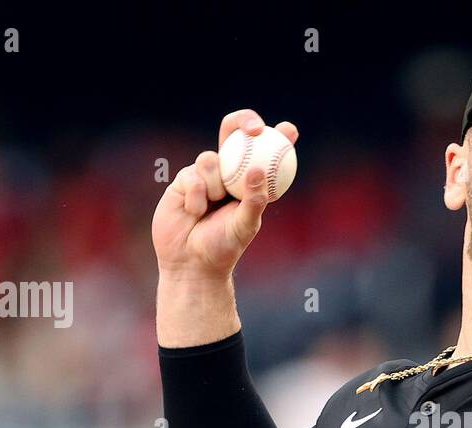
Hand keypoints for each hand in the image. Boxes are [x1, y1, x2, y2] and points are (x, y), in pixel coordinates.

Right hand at [151, 108, 299, 278]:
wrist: (190, 263)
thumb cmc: (223, 248)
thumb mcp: (244, 227)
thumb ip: (254, 201)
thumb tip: (260, 170)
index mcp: (250, 181)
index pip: (265, 151)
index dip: (278, 136)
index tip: (289, 129)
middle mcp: (228, 172)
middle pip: (233, 132)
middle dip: (243, 120)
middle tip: (254, 129)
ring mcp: (205, 174)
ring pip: (210, 158)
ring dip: (214, 182)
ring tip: (210, 207)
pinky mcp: (182, 180)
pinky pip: (191, 175)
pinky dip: (196, 194)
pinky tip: (193, 211)